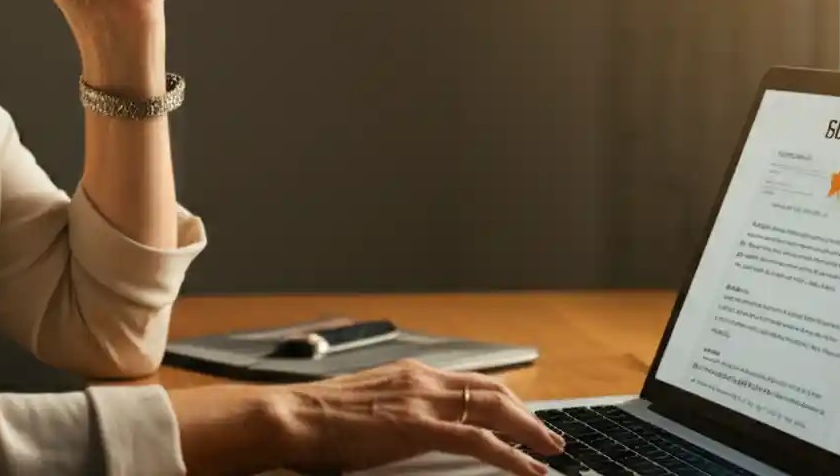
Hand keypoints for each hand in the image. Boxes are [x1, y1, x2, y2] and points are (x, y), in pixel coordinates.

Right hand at [277, 359, 565, 474]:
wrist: (291, 418)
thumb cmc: (316, 421)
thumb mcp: (366, 411)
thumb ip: (395, 415)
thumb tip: (408, 433)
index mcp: (408, 374)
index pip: (470, 382)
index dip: (503, 400)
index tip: (521, 417)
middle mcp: (420, 379)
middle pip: (491, 391)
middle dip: (525, 414)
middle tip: (547, 437)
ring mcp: (421, 399)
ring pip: (493, 409)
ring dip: (528, 430)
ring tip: (549, 451)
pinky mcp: (417, 426)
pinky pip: (477, 439)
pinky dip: (510, 455)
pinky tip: (527, 468)